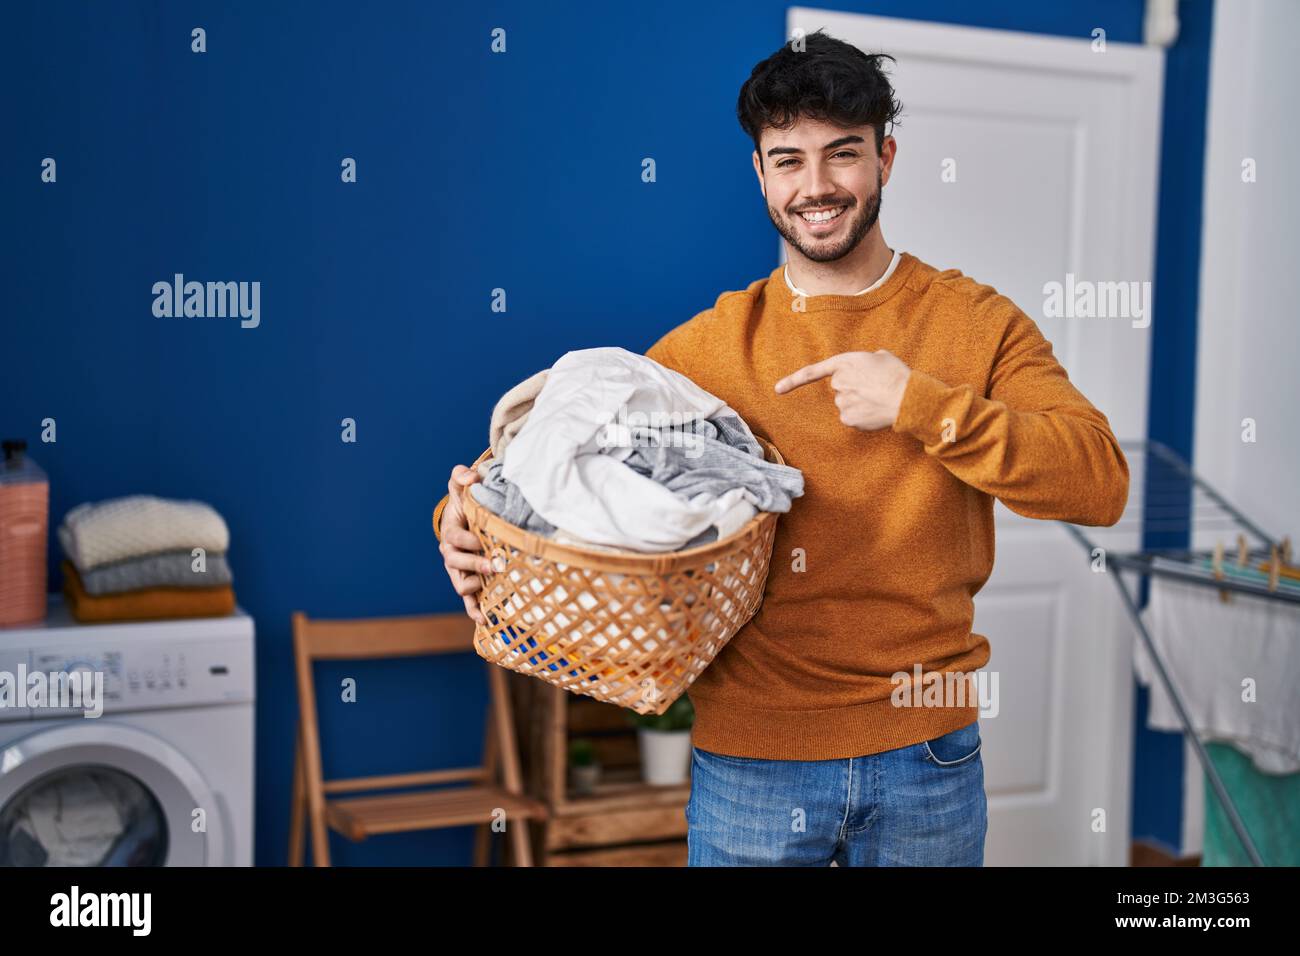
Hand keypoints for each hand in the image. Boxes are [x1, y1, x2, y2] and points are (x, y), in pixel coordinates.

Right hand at [440, 465, 489, 624]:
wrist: (471, 521)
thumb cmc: (468, 504)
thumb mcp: (462, 487)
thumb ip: (462, 477)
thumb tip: (469, 476)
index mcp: (450, 533)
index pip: (454, 538)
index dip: (466, 540)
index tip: (481, 539)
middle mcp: (452, 555)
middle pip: (456, 563)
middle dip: (474, 564)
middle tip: (494, 565)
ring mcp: (460, 572)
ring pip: (460, 584)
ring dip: (474, 588)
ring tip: (490, 588)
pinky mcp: (470, 584)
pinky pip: (469, 601)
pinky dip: (474, 611)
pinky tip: (485, 620)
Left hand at [774, 349, 911, 430]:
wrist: (907, 397)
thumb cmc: (898, 375)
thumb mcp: (881, 357)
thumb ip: (866, 360)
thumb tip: (868, 367)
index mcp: (844, 363)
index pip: (812, 373)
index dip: (792, 381)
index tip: (777, 390)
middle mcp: (838, 382)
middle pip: (838, 389)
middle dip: (852, 389)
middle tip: (873, 388)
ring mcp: (841, 402)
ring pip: (845, 404)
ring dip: (858, 403)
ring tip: (877, 399)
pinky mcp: (847, 419)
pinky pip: (851, 418)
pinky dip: (861, 417)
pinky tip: (875, 411)